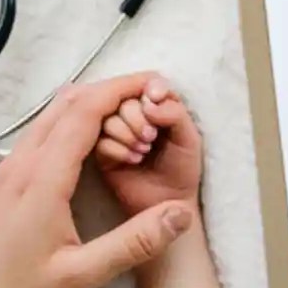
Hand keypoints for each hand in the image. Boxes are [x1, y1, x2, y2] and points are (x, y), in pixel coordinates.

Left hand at [0, 75, 195, 287]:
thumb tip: (181, 214)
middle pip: (64, 105)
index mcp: (38, 183)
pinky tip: (96, 144)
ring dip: (89, 107)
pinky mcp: (4, 189)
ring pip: (50, 119)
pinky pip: (40, 139)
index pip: (82, 114)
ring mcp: (6, 177)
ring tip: (130, 112)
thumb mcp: (85, 278)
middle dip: (108, 91)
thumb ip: (135, 242)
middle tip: (149, 92)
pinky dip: (72, 127)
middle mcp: (17, 170)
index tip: (154, 82)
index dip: (120, 91)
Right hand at [94, 74, 202, 215]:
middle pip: (121, 99)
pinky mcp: (103, 154)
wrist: (170, 203)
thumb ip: (175, 113)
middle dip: (136, 116)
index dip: (147, 87)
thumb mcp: (188, 137)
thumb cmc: (182, 168)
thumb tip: (149, 101)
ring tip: (143, 150)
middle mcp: (133, 116)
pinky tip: (132, 160)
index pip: (144, 84)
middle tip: (151, 137)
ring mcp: (116, 134)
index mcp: (156, 107)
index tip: (154, 98)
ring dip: (126, 132)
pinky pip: (99, 141)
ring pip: (106, 118)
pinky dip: (117, 148)